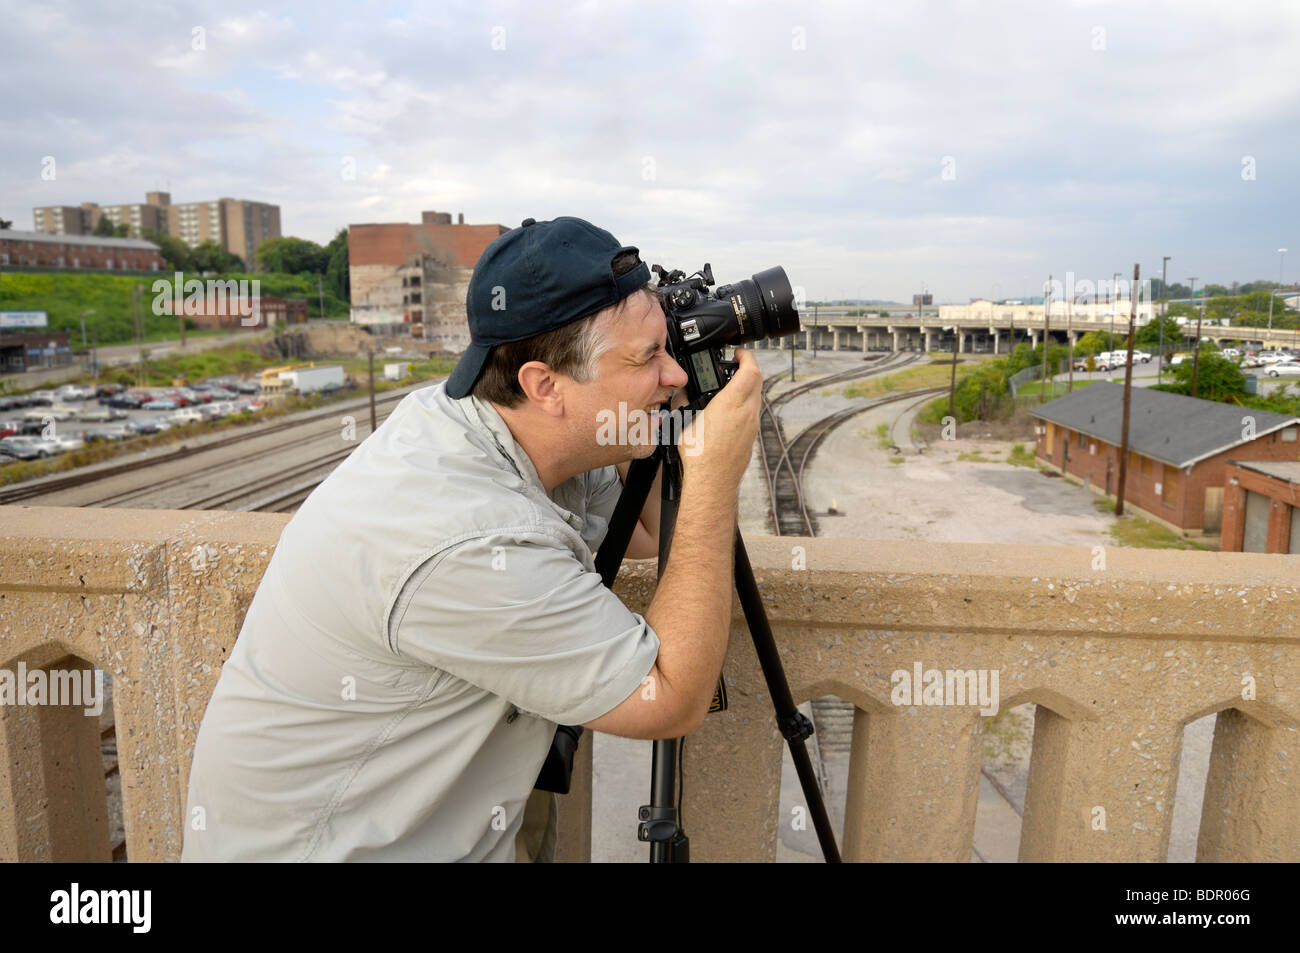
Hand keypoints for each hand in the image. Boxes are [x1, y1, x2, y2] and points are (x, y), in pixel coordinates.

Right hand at [679, 349, 761, 490]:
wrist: (712, 483)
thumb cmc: (699, 457)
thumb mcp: (684, 422)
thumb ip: (683, 403)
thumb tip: (680, 394)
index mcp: (731, 403)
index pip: (750, 370)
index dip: (746, 356)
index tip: (738, 353)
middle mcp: (747, 413)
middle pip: (757, 381)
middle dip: (748, 369)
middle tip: (735, 366)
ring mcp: (752, 427)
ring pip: (756, 398)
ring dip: (748, 388)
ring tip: (730, 388)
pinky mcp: (751, 439)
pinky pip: (752, 415)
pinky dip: (745, 406)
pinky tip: (729, 413)